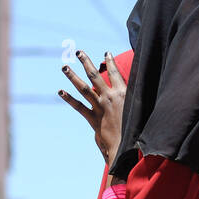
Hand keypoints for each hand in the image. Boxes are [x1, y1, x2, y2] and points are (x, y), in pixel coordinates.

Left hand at [58, 50, 126, 169]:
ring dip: (73, 77)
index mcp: (124, 93)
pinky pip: (78, 106)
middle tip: (78, 52)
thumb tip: (127, 92)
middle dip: (86, 62)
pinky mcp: (93, 118)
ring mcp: (100, 107)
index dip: (110, 62)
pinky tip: (60, 92)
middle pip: (96, 75)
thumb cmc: (136, 129)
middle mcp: (110, 97)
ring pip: (84, 88)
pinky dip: (69, 99)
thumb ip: (131, 100)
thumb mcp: (138, 110)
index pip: (115, 73)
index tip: (106, 53)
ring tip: (64, 67)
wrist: (128, 146)